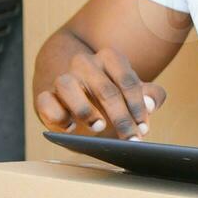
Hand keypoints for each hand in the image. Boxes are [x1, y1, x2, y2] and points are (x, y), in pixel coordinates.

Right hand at [34, 46, 166, 138]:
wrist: (82, 103)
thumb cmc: (115, 99)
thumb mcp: (136, 96)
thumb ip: (152, 96)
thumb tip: (149, 104)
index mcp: (110, 59)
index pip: (126, 79)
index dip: (137, 105)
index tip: (143, 128)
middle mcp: (85, 64)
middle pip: (104, 88)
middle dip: (120, 117)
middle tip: (130, 138)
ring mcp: (63, 79)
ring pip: (67, 85)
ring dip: (84, 109)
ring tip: (99, 127)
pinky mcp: (45, 96)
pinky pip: (45, 101)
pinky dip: (57, 115)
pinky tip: (70, 128)